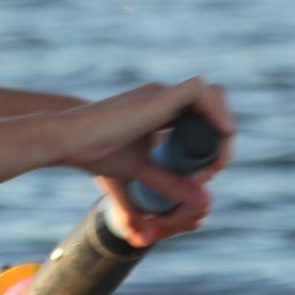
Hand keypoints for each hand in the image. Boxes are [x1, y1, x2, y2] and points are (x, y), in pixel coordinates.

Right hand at [59, 77, 234, 245]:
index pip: (201, 121)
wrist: (71, 140)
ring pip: (213, 95)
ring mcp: (163, 93)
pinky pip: (201, 92)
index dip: (211, 148)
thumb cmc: (96, 153)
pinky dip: (216, 112)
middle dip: (221, 140)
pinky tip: (219, 136)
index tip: (202, 178)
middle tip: (210, 172)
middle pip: (212, 108)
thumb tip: (204, 202)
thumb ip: (170, 183)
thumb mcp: (141, 171)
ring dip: (222, 128)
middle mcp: (164, 97)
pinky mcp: (161, 94)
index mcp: (160, 111)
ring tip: (215, 161)